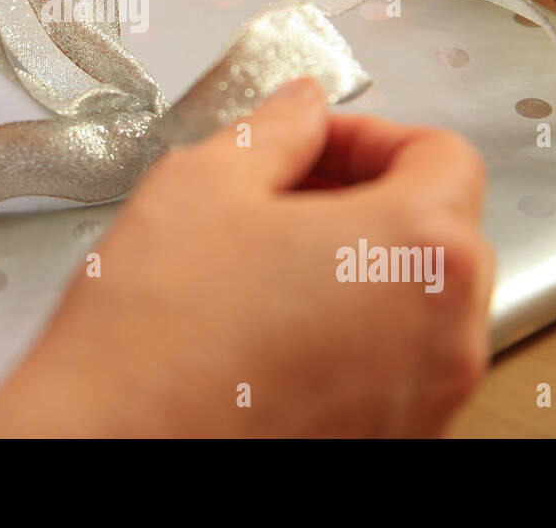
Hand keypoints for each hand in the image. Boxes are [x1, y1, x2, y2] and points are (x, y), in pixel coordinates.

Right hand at [0, 78, 492, 436]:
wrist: (112, 444)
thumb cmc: (156, 336)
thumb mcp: (205, 183)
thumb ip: (275, 129)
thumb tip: (301, 111)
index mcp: (418, 251)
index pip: (443, 154)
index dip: (369, 135)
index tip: (315, 142)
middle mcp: (444, 336)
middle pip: (441, 230)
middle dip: (366, 198)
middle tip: (286, 195)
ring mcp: (423, 402)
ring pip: (417, 304)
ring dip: (359, 268)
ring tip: (268, 263)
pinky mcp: (389, 443)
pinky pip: (392, 367)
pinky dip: (349, 333)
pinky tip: (267, 325)